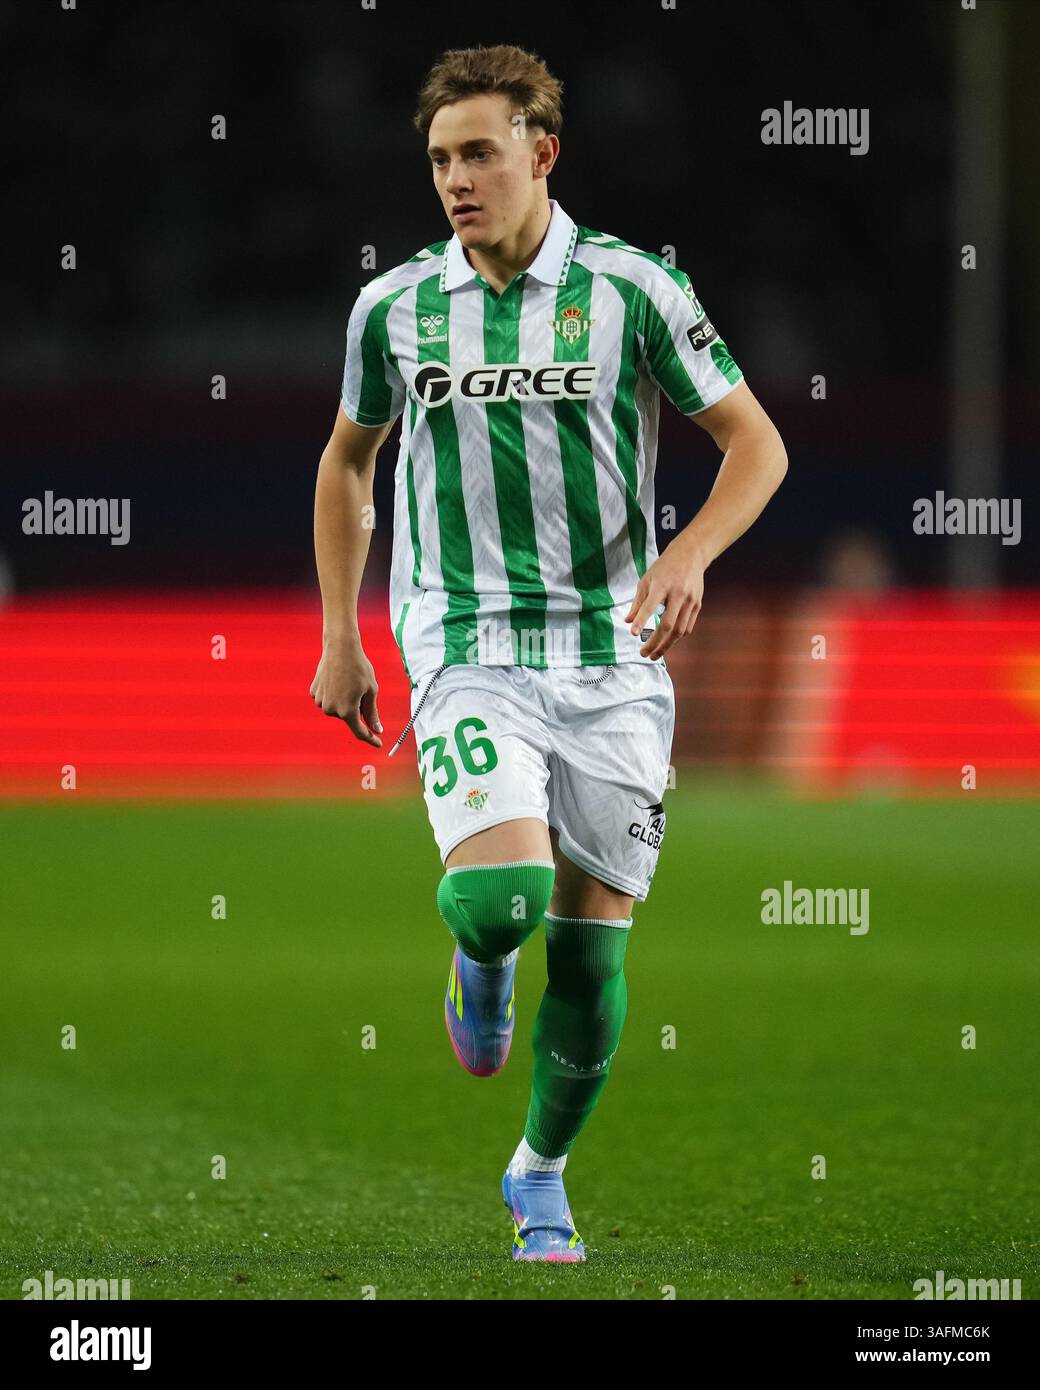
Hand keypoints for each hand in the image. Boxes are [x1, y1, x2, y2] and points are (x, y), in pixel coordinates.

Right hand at [309, 636, 381, 747]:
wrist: (340, 647)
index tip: (378, 743)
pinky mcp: (314, 692)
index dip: (371, 739)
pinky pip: (328, 699)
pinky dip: (335, 693)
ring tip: (349, 681)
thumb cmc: (359, 668)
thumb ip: (372, 713)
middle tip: (361, 689)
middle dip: (357, 708)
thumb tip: (377, 730)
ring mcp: (320, 701)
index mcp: (347, 711)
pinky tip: (338, 679)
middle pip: (349, 717)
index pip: (360, 732)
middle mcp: (331, 710)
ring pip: (337, 708)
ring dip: (345, 700)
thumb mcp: (371, 691)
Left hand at [624, 543, 705, 659]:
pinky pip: (687, 627)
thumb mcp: (646, 580)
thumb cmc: (665, 567)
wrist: (691, 555)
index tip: (634, 634)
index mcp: (662, 585)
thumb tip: (628, 622)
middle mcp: (678, 594)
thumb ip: (637, 602)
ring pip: (679, 630)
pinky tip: (667, 643)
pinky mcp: (697, 605)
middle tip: (643, 653)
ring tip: (654, 655)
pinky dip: (677, 638)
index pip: (650, 606)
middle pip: (667, 625)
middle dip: (655, 642)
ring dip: (666, 645)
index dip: (642, 621)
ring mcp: (690, 601)